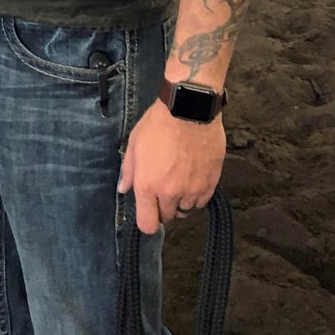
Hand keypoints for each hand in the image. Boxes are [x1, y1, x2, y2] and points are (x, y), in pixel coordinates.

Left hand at [118, 103, 225, 233]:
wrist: (189, 109)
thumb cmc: (158, 124)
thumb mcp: (134, 143)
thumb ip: (128, 171)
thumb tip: (124, 189)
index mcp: (147, 186)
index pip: (147, 224)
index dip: (147, 220)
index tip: (149, 210)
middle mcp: (170, 194)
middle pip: (168, 217)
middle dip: (164, 206)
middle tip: (164, 187)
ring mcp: (192, 190)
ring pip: (186, 210)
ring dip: (181, 201)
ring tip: (180, 182)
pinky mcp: (211, 183)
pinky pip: (202, 201)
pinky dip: (197, 195)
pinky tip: (194, 179)